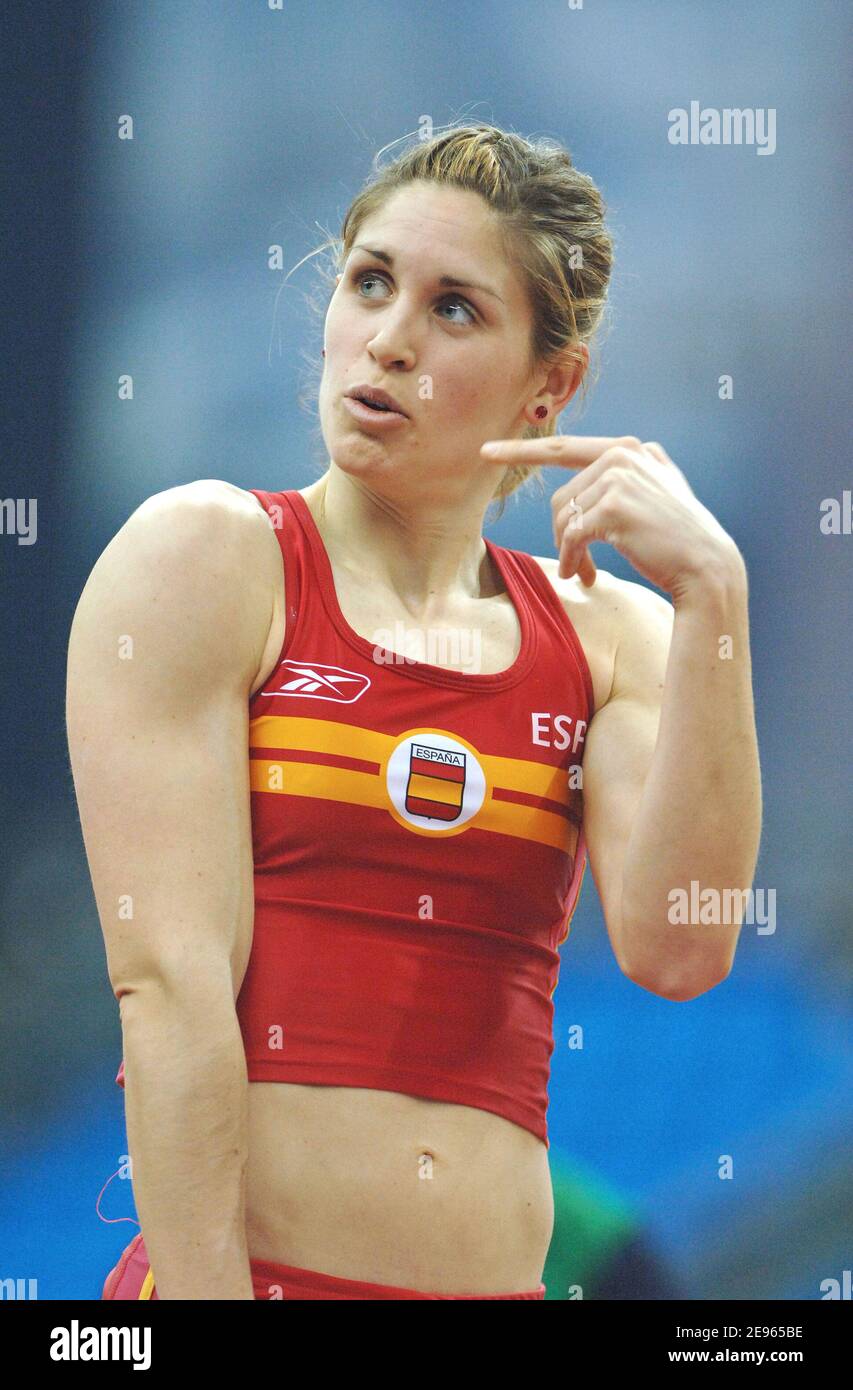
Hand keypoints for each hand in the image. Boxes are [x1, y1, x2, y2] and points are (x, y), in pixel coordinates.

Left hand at [480, 434, 739, 596]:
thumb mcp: (662, 493)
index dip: (522, 450)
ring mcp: (620, 477)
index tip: (487, 451)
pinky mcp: (614, 505)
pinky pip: (572, 535)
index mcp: (632, 449)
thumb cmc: (679, 541)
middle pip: (563, 495)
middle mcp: (625, 454)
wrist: (706, 567)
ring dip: (569, 551)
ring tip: (582, 572)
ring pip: (564, 516)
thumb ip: (635, 475)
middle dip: (563, 534)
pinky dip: (572, 559)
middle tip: (576, 564)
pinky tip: (582, 575)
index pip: (565, 447)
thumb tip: (608, 474)